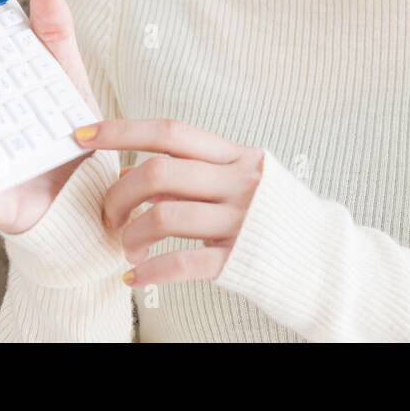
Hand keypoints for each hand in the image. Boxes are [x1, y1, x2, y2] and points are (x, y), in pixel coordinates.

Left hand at [73, 120, 264, 285]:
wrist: (325, 260)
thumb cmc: (276, 217)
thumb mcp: (244, 181)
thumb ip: (198, 173)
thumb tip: (135, 171)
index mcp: (238, 156)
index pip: (172, 132)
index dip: (123, 131)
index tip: (84, 136)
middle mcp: (240, 182)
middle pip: (159, 173)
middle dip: (119, 194)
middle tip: (109, 216)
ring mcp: (241, 220)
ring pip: (164, 216)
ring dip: (132, 235)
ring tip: (128, 250)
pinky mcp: (240, 259)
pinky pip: (182, 262)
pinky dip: (150, 272)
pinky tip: (135, 279)